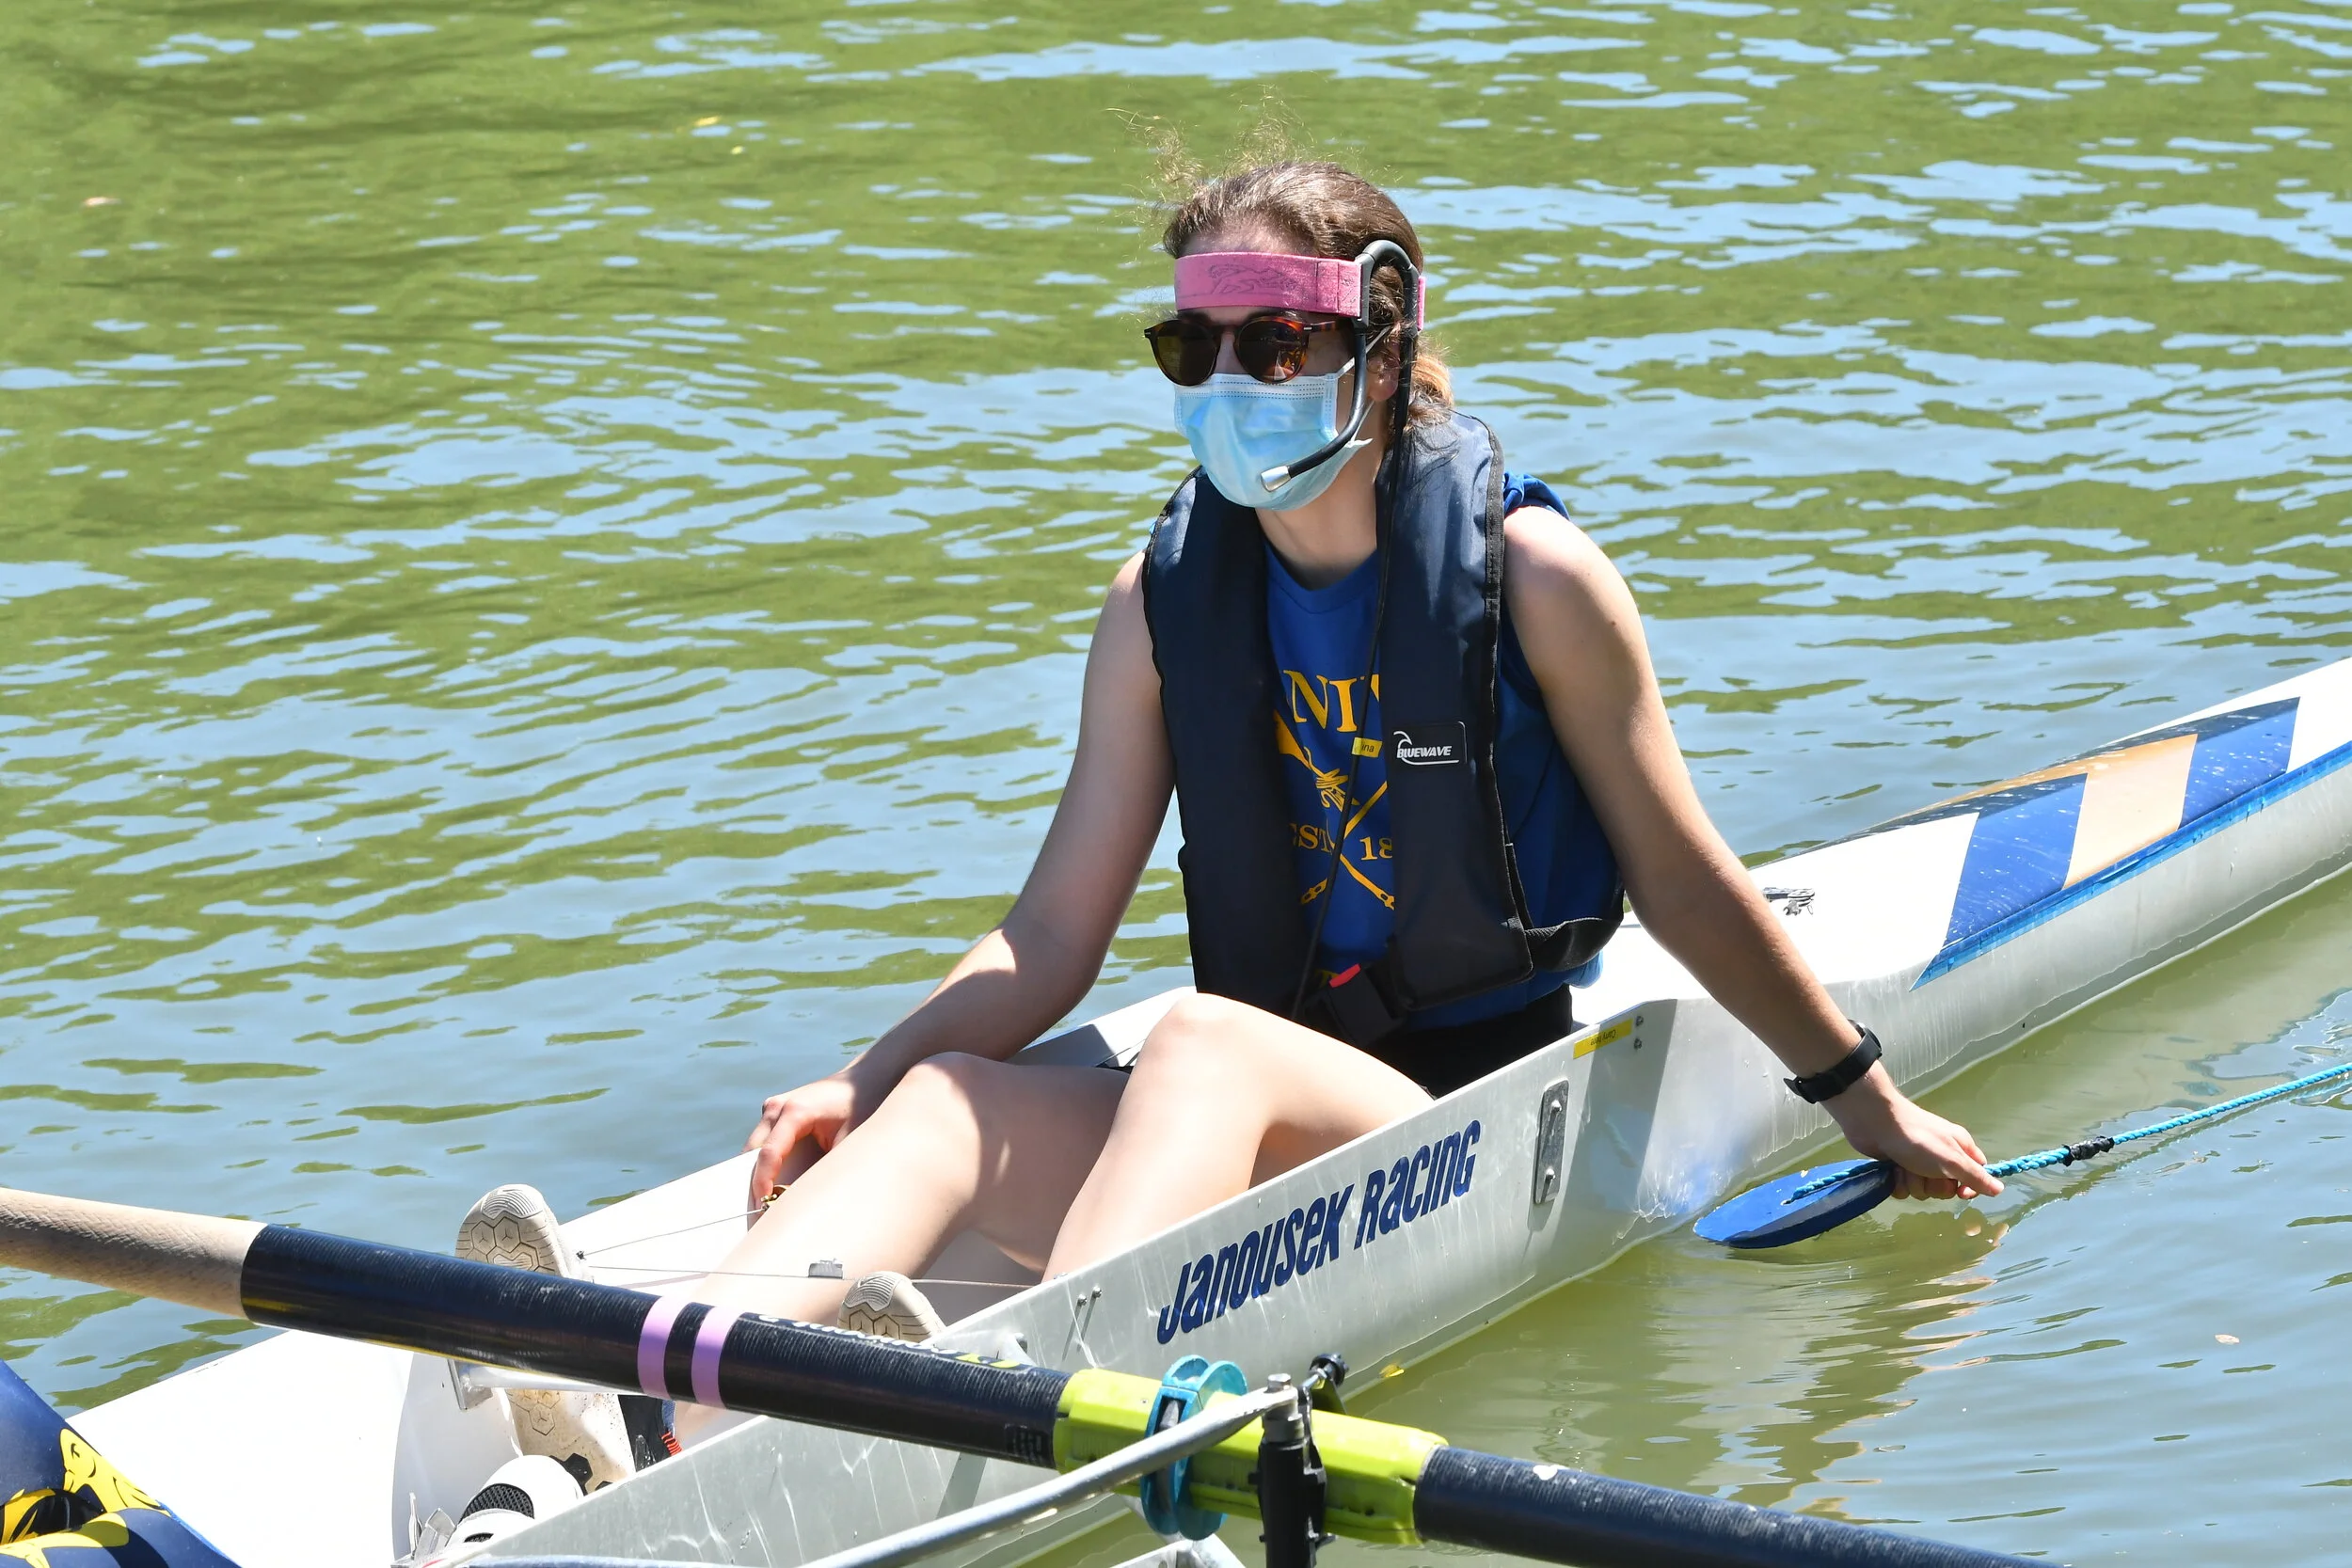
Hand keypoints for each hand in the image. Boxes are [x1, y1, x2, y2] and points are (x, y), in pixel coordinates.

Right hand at [744, 1072, 864, 1213]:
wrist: (865, 1081)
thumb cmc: (861, 1108)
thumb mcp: (850, 1141)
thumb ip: (828, 1168)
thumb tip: (808, 1200)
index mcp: (796, 1111)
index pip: (769, 1153)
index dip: (763, 1183)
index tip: (763, 1208)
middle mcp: (778, 1106)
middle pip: (754, 1151)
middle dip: (754, 1182)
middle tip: (759, 1212)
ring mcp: (774, 1108)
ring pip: (754, 1148)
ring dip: (757, 1172)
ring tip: (763, 1202)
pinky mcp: (775, 1113)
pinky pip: (763, 1142)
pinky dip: (764, 1163)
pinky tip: (771, 1184)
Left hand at [1824, 1066, 2001, 1200]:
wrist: (1874, 1122)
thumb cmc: (1918, 1139)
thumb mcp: (1952, 1159)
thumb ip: (1975, 1177)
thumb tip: (2000, 1189)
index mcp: (1959, 1148)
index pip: (1975, 1175)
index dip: (1969, 1187)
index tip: (1961, 1192)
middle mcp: (1940, 1155)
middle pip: (1946, 1188)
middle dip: (1934, 1186)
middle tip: (1926, 1172)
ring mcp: (1917, 1161)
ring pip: (1924, 1190)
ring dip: (1914, 1183)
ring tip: (1904, 1167)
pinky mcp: (1896, 1167)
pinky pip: (1904, 1188)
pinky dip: (1898, 1182)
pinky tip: (1892, 1170)